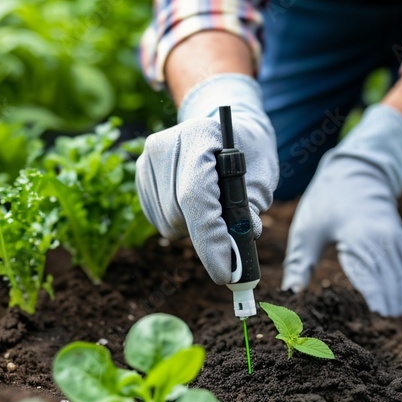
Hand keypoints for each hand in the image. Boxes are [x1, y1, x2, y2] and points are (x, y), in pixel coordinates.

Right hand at [137, 74, 278, 284]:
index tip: (225, 274)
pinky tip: (195, 207)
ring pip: (168, 222)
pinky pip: (158, 219)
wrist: (220, 127)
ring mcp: (147, 160)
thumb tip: (242, 244)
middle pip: (180, 213)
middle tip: (232, 248)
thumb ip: (251, 209)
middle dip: (208, 240)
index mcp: (199, 137)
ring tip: (214, 212)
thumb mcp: (261, 177)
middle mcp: (166, 145)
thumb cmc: (248, 151)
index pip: (197, 198)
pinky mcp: (140, 175)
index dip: (210, 240)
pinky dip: (180, 224)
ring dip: (193, 231)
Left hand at [282, 105, 401, 316]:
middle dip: (391, 302)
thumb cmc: (327, 201)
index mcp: (357, 237)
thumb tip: (292, 292)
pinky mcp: (400, 239)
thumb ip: (300, 262)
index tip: (380, 315)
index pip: (369, 271)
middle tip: (390, 328)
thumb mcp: (307, 230)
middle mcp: (381, 238)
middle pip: (389, 276)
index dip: (376, 295)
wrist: (356, 172)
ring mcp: (394, 238)